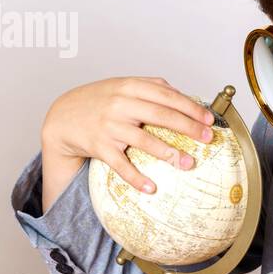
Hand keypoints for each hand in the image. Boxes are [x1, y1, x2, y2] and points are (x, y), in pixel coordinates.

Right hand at [40, 76, 215, 210]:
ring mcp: (109, 126)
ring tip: (188, 164)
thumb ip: (150, 87)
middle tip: (207, 139)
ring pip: (143, 140)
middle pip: (160, 115)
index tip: (209, 119)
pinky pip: (121, 164)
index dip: (190, 107)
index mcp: (128, 86)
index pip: (166, 95)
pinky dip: (136, 177)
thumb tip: (184, 96)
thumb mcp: (121, 85)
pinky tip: (151, 187)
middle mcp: (119, 104)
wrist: (63, 117)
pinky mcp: (99, 146)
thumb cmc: (98, 101)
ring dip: (169, 154)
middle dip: (188, 127)